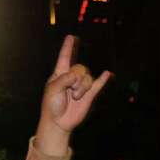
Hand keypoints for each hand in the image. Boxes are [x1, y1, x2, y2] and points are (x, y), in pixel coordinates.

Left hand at [35, 36, 110, 153]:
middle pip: (80, 68)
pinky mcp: (89, 95)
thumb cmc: (51, 105)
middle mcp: (72, 78)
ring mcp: (81, 86)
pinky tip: (108, 74)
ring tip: (75, 98)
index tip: (71, 37)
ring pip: (88, 78)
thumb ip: (64, 80)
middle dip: (77, 80)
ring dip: (82, 88)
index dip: (68, 47)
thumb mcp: (52, 90)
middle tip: (70, 92)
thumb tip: (76, 76)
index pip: (65, 57)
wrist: (59, 122)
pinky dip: (103, 79)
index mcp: (60, 74)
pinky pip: (98, 85)